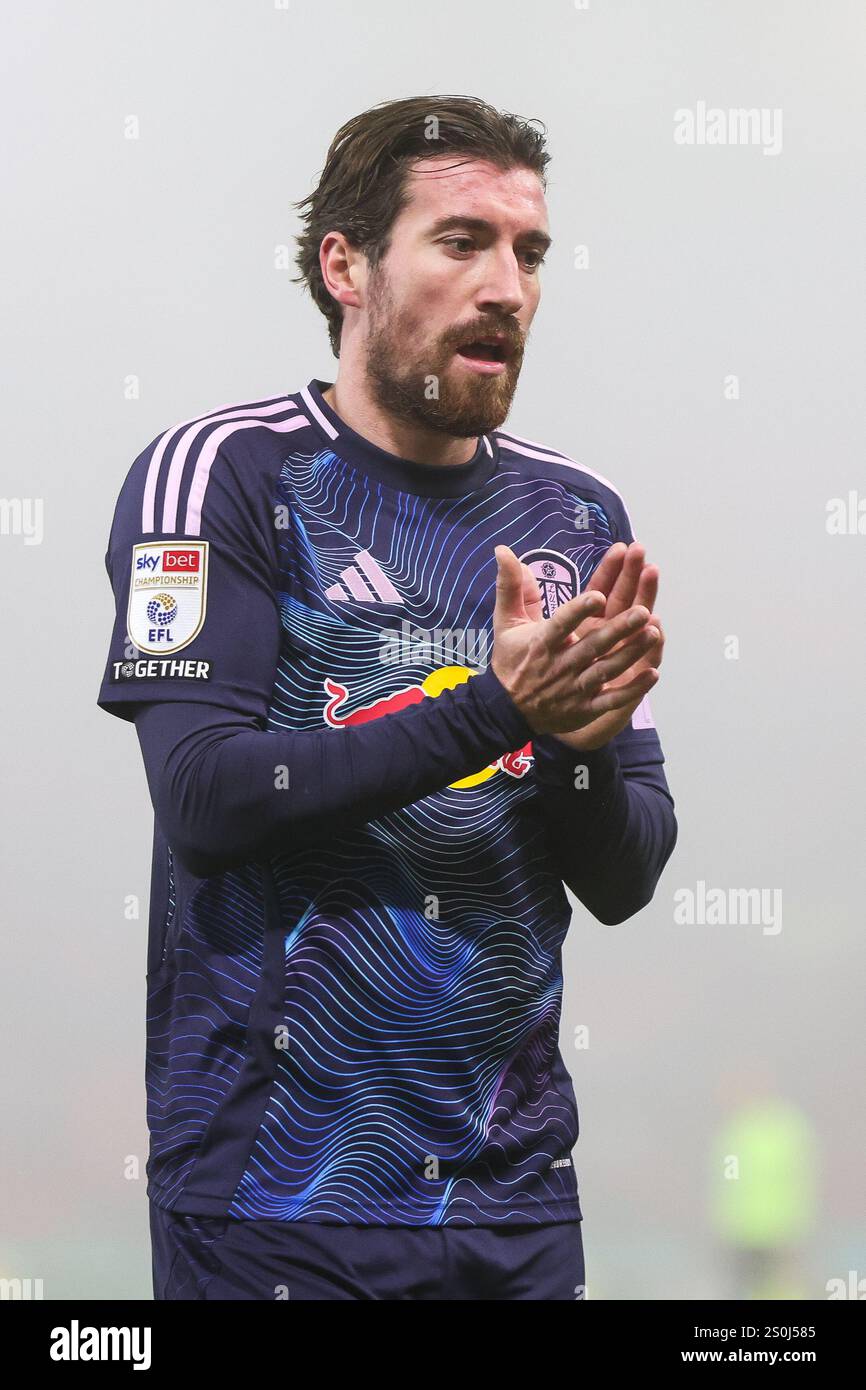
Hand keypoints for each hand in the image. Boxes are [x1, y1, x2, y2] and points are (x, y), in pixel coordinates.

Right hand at [490, 545, 660, 735]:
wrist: (505, 710)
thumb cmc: (511, 660)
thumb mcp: (505, 622)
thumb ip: (510, 586)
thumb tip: (504, 550)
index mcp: (542, 642)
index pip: (562, 623)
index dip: (579, 610)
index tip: (598, 595)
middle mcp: (560, 665)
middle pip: (592, 645)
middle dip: (618, 628)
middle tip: (642, 611)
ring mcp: (574, 689)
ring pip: (606, 670)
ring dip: (631, 653)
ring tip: (653, 632)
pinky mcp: (585, 709)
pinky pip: (611, 700)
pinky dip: (632, 690)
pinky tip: (652, 674)